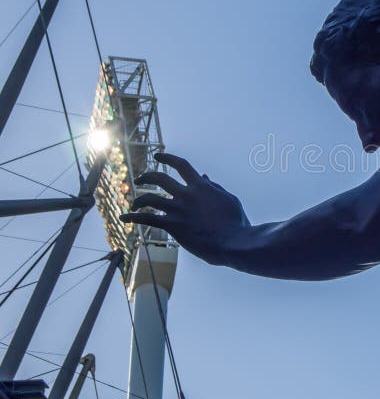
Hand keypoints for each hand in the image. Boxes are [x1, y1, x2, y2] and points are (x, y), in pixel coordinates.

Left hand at [121, 152, 249, 265]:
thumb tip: (204, 176)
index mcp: (201, 186)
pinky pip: (146, 218)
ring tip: (133, 203)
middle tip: (140, 179)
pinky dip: (133, 217)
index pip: (181, 165)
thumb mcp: (229, 199)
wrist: (233, 241)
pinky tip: (124, 218)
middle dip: (146, 176)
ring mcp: (178, 209)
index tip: (158, 156)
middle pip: (159, 178)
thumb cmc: (236, 222)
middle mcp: (186, 194)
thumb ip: (214, 187)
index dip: (167, 158)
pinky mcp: (172, 225)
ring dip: (138, 199)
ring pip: (149, 198)